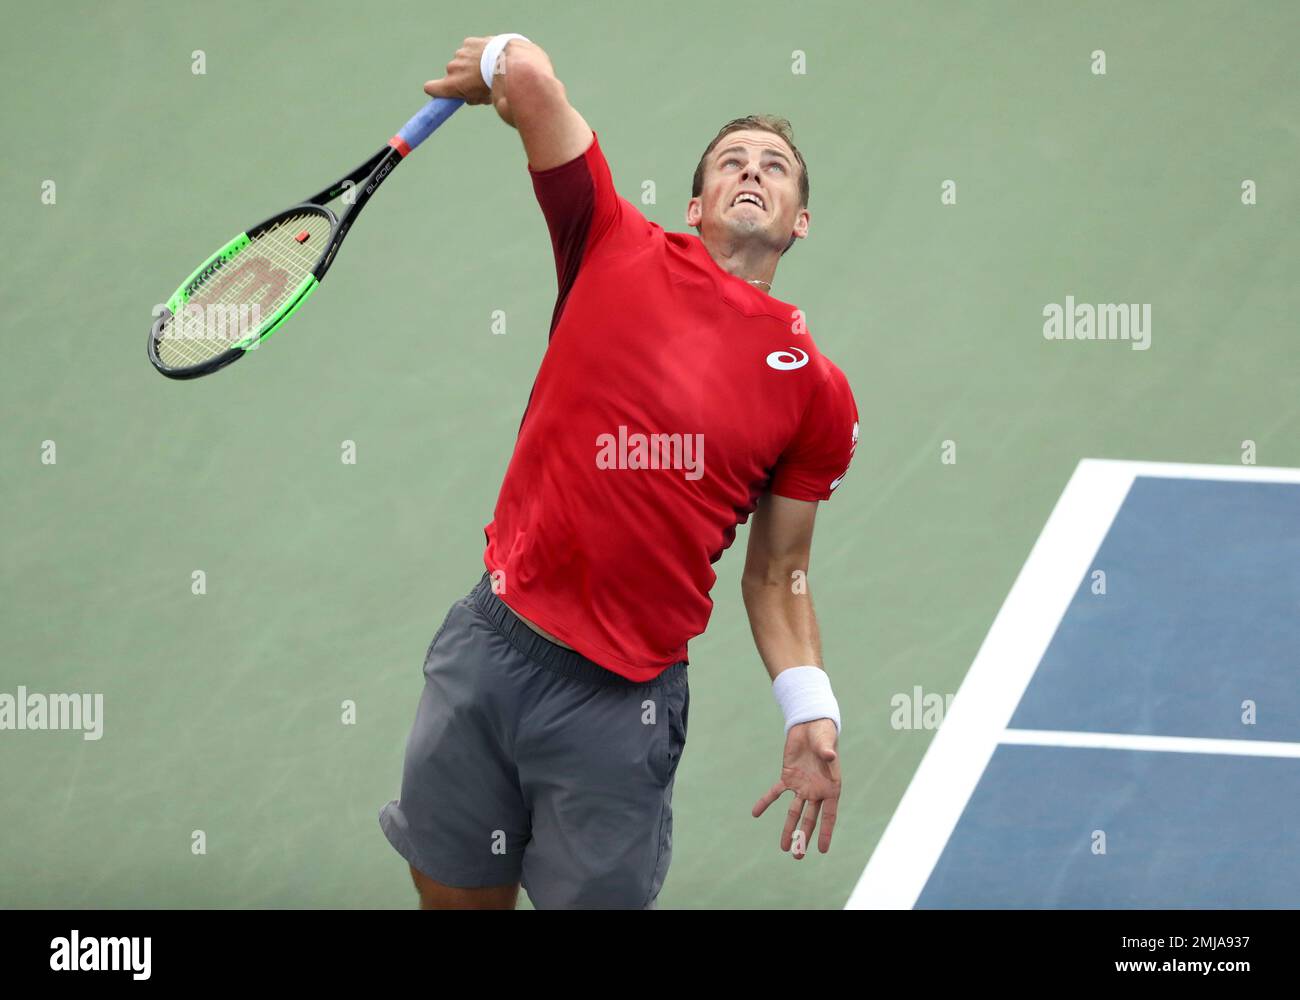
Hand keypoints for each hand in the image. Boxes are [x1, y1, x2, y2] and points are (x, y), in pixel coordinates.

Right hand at [423, 36, 493, 104]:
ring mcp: (459, 54)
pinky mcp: (468, 42)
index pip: (431, 88)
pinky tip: (488, 55)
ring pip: (462, 60)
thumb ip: (472, 97)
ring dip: (470, 63)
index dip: (435, 89)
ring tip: (487, 66)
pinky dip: (476, 51)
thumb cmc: (495, 84)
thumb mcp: (483, 98)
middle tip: (479, 79)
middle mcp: (452, 68)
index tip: (441, 91)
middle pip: (452, 74)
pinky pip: (469, 49)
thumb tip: (468, 95)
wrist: (506, 61)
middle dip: (462, 77)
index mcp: (452, 84)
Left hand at [752, 718, 839, 857]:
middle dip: (804, 837)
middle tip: (798, 856)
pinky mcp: (788, 778)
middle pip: (810, 819)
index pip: (829, 815)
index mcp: (831, 788)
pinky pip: (775, 792)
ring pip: (794, 812)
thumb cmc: (824, 735)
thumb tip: (829, 756)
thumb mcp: (826, 743)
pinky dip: (766, 802)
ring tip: (784, 847)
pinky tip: (755, 812)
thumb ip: (827, 752)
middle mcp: (816, 791)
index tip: (822, 850)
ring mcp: (801, 786)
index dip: (826, 832)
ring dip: (788, 828)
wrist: (810, 726)